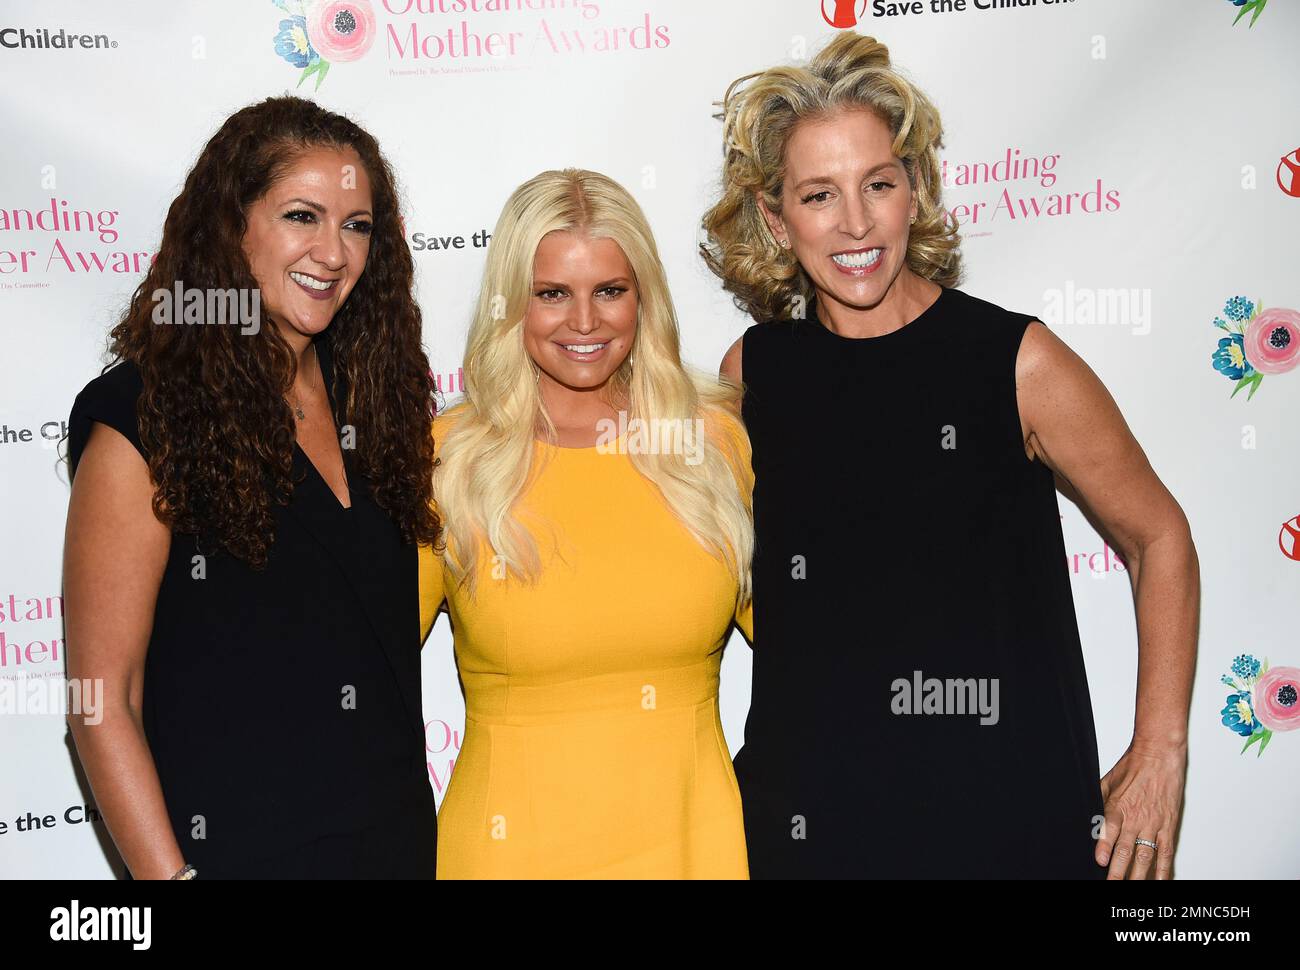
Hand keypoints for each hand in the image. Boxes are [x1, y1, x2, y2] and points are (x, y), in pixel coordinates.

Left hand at [1095, 738, 1186, 878]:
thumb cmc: (1133, 766)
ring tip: (1132, 888)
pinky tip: (1159, 881)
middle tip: (1111, 884)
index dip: (1105, 846)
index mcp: (1118, 806)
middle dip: (1118, 871)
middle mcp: (1136, 817)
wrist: (1159, 755)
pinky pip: (1166, 852)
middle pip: (1126, 849)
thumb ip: (1098, 800)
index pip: (1110, 830)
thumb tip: (1087, 816)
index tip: (1100, 861)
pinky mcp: (1168, 826)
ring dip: (1138, 875)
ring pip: (1146, 855)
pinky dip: (1163, 869)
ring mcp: (1154, 823)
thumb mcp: (1107, 781)